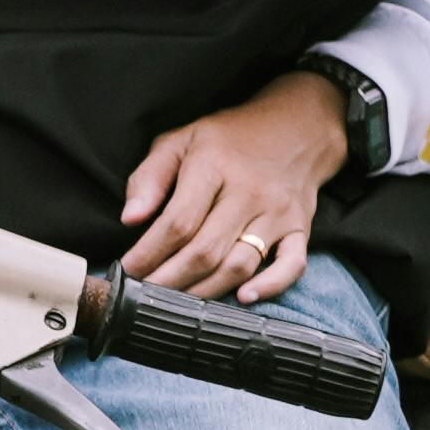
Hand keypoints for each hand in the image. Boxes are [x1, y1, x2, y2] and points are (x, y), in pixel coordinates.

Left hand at [119, 70, 346, 301]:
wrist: (297, 126)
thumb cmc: (228, 139)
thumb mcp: (180, 140)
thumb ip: (150, 177)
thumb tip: (130, 219)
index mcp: (213, 166)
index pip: (178, 222)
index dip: (149, 253)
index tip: (129, 270)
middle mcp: (249, 192)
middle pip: (205, 251)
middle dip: (170, 280)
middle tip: (146, 295)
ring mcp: (278, 213)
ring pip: (239, 265)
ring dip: (205, 292)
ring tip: (176, 303)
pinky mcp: (301, 228)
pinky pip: (292, 266)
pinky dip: (271, 287)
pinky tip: (244, 298)